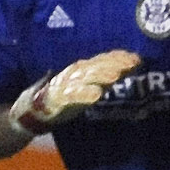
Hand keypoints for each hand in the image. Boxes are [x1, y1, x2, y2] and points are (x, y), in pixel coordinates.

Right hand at [13, 48, 141, 131]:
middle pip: (96, 66)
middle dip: (114, 64)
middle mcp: (73, 74)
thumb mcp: (87, 87)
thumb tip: (126, 69)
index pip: (101, 61)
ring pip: (85, 78)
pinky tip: (97, 95)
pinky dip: (84, 94)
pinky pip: (71, 96)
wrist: (33, 111)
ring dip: (100, 75)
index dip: (118, 58)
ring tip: (115, 76)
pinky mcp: (56, 99)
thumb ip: (104, 79)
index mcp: (80, 70)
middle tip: (131, 64)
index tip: (136, 58)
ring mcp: (64, 85)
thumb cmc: (63, 99)